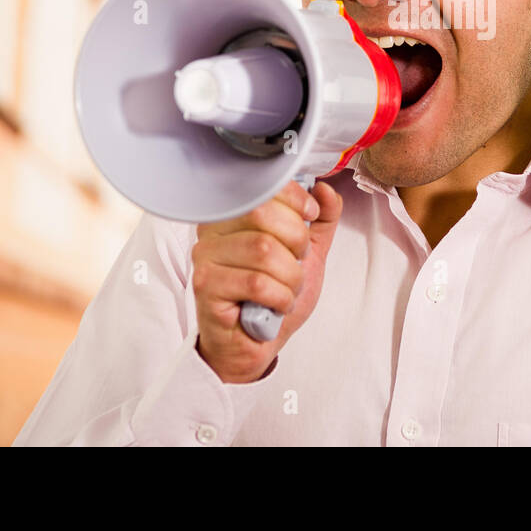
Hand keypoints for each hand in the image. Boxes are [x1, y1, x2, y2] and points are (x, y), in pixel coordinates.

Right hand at [191, 179, 342, 382]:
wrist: (255, 344)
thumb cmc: (274, 297)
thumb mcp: (308, 252)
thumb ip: (322, 219)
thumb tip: (324, 190)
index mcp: (235, 213)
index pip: (263, 185)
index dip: (296, 198)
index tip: (310, 215)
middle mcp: (213, 230)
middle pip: (263, 214)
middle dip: (297, 241)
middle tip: (298, 262)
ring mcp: (206, 258)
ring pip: (263, 251)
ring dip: (291, 276)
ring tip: (288, 288)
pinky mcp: (206, 287)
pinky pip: (255, 283)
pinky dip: (280, 297)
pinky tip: (277, 305)